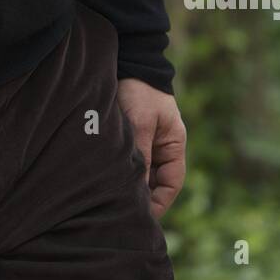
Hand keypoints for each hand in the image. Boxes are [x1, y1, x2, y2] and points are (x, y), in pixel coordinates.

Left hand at [116, 79, 185, 219]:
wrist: (129, 61)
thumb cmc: (139, 91)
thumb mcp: (140, 123)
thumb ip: (140, 155)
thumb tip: (136, 190)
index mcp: (174, 144)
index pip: (171, 184)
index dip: (159, 203)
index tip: (142, 218)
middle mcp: (162, 147)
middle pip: (155, 182)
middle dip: (142, 199)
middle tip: (121, 215)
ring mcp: (146, 142)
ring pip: (139, 174)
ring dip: (128, 185)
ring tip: (111, 202)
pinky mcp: (129, 137)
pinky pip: (128, 162)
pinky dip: (120, 172)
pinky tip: (105, 181)